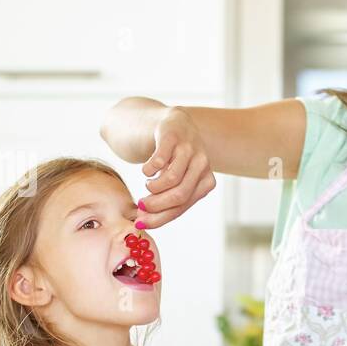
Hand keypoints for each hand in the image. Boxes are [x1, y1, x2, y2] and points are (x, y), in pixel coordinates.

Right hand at [136, 106, 216, 228]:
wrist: (168, 123)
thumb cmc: (170, 158)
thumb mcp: (175, 181)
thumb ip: (165, 200)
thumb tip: (143, 222)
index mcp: (206, 179)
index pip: (183, 206)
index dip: (161, 217)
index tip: (142, 221)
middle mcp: (202, 164)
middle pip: (180, 195)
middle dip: (156, 205)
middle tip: (140, 206)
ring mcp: (189, 147)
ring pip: (173, 180)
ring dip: (154, 187)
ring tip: (148, 184)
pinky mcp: (172, 135)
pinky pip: (161, 159)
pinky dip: (149, 169)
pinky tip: (146, 170)